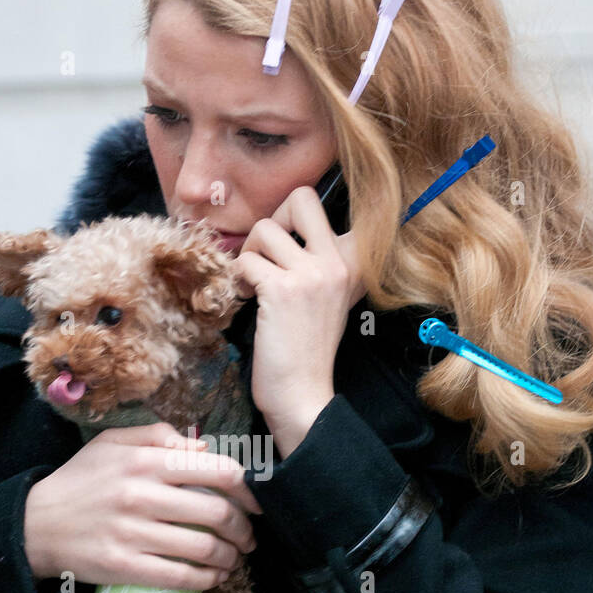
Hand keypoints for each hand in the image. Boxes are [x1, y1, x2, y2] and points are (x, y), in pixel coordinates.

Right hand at [23, 421, 262, 588]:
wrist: (34, 525)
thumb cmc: (80, 482)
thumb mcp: (112, 443)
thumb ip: (157, 435)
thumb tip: (202, 445)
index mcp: (144, 460)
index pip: (217, 469)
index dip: (248, 489)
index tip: (255, 503)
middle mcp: (141, 494)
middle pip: (217, 512)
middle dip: (244, 529)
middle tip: (248, 537)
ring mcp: (132, 533)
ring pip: (203, 547)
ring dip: (230, 557)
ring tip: (234, 559)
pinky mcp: (123, 566)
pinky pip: (179, 577)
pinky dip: (207, 580)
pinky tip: (215, 578)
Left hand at [234, 185, 362, 453]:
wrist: (302, 395)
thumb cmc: (307, 351)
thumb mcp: (330, 300)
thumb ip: (321, 264)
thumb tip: (287, 231)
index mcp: (354, 263)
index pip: (339, 205)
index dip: (303, 214)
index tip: (291, 237)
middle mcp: (338, 262)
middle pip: (302, 197)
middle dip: (274, 219)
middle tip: (266, 253)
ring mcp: (311, 274)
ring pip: (264, 230)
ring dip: (249, 255)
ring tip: (252, 284)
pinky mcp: (281, 290)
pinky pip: (246, 261)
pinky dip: (238, 278)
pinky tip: (246, 298)